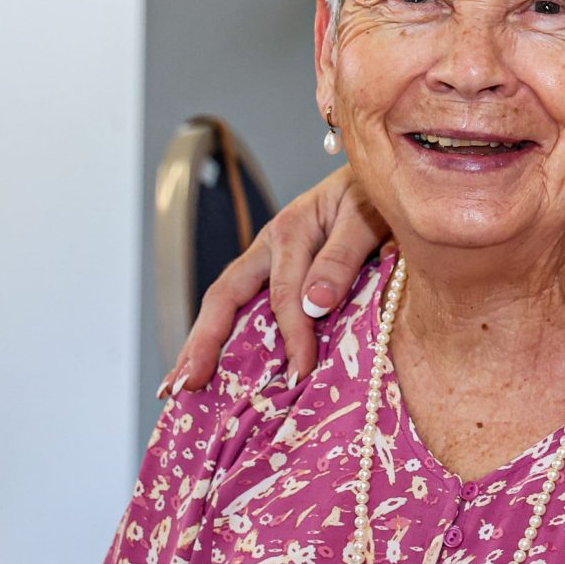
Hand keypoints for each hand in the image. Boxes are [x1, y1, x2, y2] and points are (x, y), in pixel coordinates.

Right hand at [159, 165, 389, 394]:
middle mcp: (269, 245)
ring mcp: (268, 258)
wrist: (384, 178)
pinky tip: (215, 362)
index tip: (300, 372)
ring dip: (202, 341)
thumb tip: (314, 305)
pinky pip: (244, 304)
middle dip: (203, 341)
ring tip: (180, 383)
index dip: (292, 335)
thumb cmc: (378, 196)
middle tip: (187, 385)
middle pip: (224, 297)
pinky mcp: (276, 269)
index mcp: (290, 230)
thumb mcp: (366, 218)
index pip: (283, 293)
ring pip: (225, 302)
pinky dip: (225, 333)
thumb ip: (341, 257)